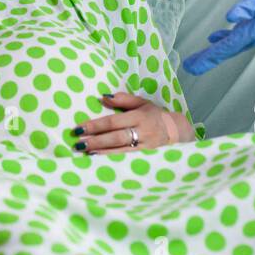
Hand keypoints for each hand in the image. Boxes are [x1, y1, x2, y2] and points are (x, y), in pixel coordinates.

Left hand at [70, 90, 193, 153]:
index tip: (79, 127)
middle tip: (77, 141)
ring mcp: (143, 145)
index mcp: (139, 116)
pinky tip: (97, 156)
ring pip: (118, 149)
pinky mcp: (144, 155)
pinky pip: (124, 156)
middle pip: (114, 137)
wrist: (176, 131)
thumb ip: (123, 99)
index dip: (96, 125)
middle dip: (95, 140)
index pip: (113, 121)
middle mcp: (141, 131)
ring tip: (83, 150)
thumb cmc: (155, 114)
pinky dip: (109, 156)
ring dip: (99, 150)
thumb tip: (103, 97)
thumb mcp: (142, 102)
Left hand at [180, 0, 254, 74]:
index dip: (210, 55)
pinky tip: (217, 36)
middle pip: (229, 49)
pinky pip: (242, 35)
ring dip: (217, 50)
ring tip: (199, 57)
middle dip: (209, 58)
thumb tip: (231, 15)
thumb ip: (251, 5)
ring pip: (234, 44)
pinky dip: (227, 37)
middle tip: (190, 66)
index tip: (194, 66)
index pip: (229, 45)